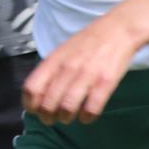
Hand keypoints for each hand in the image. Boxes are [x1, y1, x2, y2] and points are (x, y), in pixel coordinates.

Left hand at [20, 13, 138, 123]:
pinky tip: (87, 116)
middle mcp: (67, 68)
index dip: (30, 105)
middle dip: (47, 117)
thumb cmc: (88, 42)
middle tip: (52, 119)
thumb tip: (38, 96)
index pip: (32, 88)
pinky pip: (92, 108)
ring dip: (66, 118)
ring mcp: (87, 75)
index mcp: (54, 61)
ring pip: (67, 108)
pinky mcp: (106, 82)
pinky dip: (87, 117)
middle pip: (48, 103)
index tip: (35, 111)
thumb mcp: (62, 52)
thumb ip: (51, 71)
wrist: (118, 29)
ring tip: (68, 117)